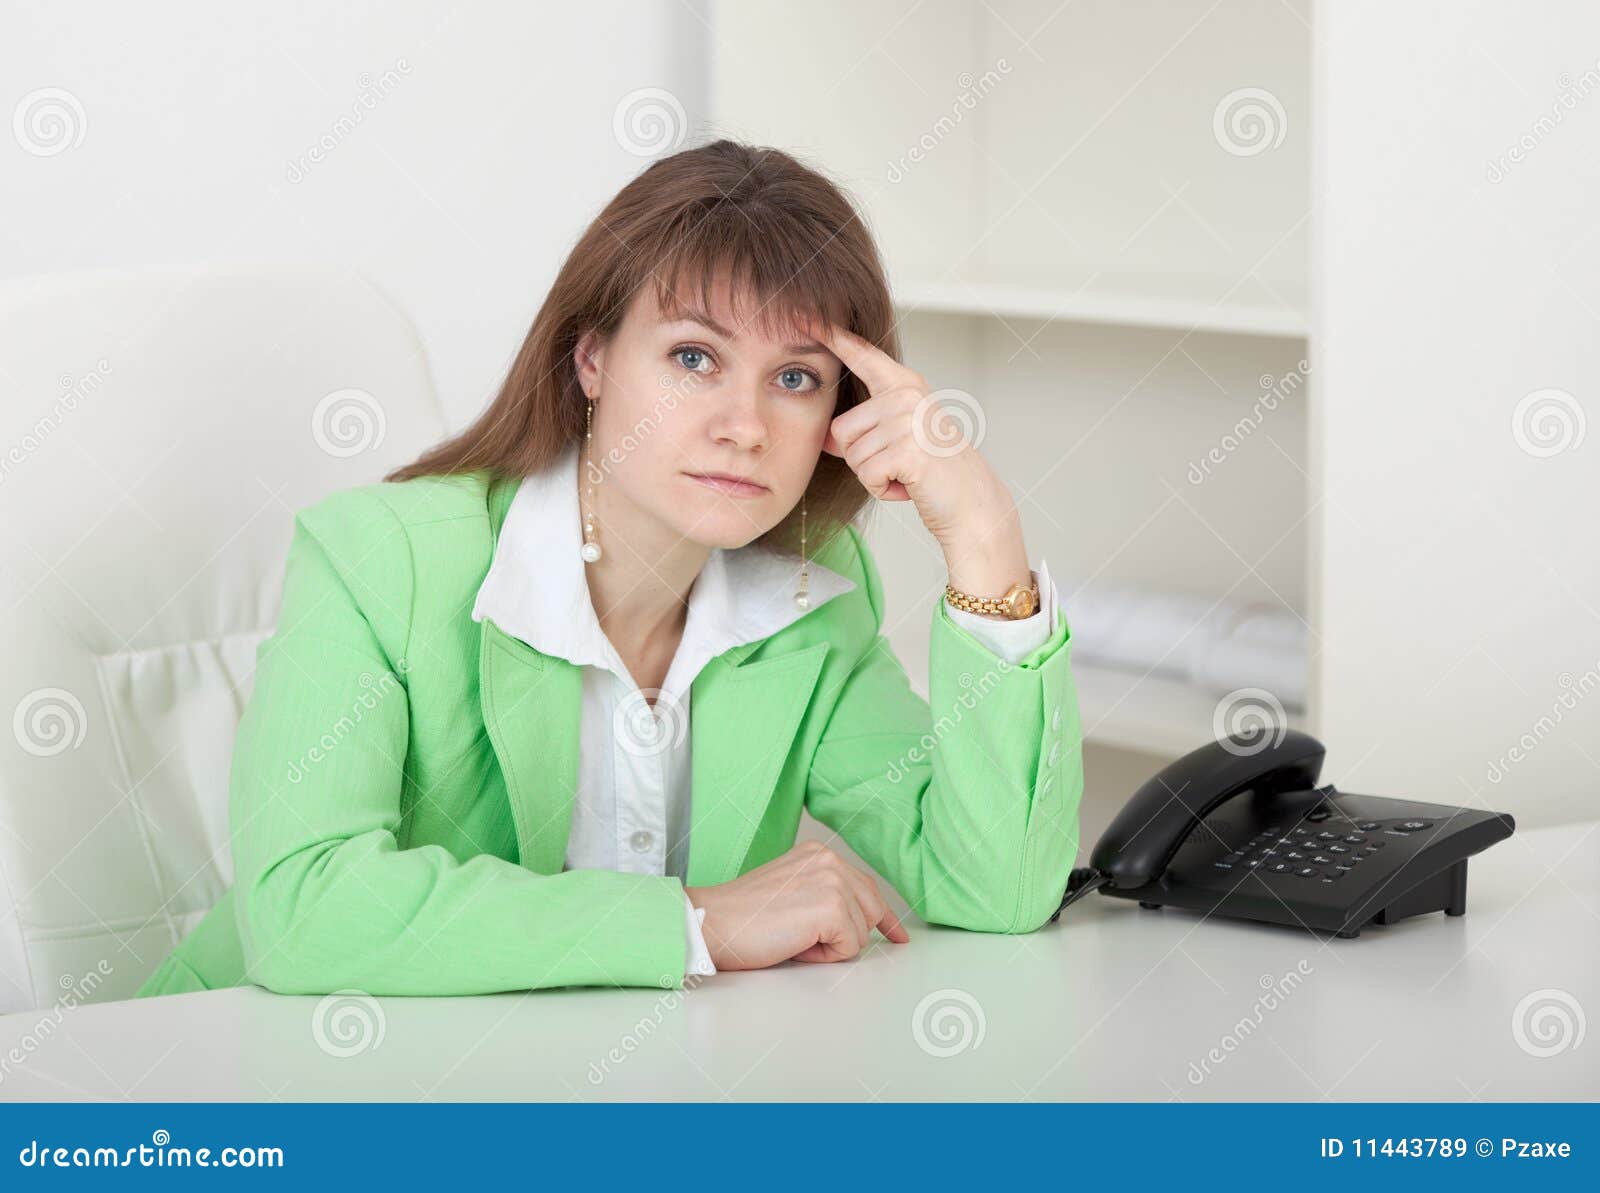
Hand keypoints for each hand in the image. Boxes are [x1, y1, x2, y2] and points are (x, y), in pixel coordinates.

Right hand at [684, 840, 910, 969]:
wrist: (713, 923)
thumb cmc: (743, 917)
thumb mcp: (791, 891)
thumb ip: (824, 894)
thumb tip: (860, 921)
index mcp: (818, 853)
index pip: (866, 886)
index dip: (883, 916)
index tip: (897, 935)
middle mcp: (829, 859)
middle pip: (870, 911)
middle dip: (847, 936)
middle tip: (804, 941)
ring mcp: (832, 881)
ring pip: (860, 933)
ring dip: (829, 946)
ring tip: (791, 937)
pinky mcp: (830, 907)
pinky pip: (849, 948)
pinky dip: (824, 956)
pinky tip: (794, 944)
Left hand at [815, 323, 1031, 601]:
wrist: (972, 502)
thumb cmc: (933, 471)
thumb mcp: (896, 439)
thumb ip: (862, 430)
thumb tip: (827, 440)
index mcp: (904, 383)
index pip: (861, 354)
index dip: (832, 335)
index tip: (803, 314)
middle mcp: (907, 394)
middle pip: (841, 429)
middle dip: (861, 458)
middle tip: (900, 463)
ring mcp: (909, 420)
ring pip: (852, 456)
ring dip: (873, 476)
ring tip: (907, 474)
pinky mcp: (908, 450)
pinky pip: (866, 475)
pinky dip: (882, 490)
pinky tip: (909, 486)